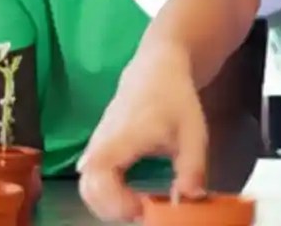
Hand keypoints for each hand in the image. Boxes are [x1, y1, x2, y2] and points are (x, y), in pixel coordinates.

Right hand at [77, 46, 207, 221]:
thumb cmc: (174, 98)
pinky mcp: (99, 147)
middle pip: (88, 191)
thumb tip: (190, 199)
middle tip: (143, 211)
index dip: (119, 205)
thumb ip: (192, 170)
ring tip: (141, 204)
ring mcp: (96, 145)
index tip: (145, 208)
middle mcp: (100, 144)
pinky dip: (108, 193)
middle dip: (112, 210)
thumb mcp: (193, 135)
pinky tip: (135, 193)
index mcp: (118, 140)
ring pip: (88, 186)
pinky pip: (93, 177)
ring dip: (110, 203)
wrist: (158, 68)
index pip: (99, 183)